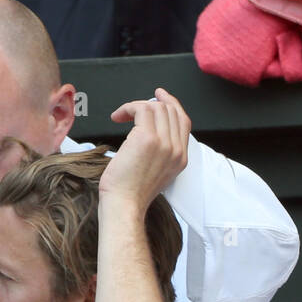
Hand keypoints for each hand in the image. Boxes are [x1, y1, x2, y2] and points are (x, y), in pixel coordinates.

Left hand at [102, 87, 190, 208]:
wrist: (125, 204)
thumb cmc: (131, 193)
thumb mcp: (155, 173)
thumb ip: (160, 153)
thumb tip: (148, 131)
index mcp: (180, 159)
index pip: (183, 121)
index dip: (172, 104)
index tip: (159, 96)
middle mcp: (176, 150)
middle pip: (171, 111)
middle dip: (151, 103)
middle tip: (133, 106)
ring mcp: (164, 143)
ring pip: (157, 108)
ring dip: (136, 106)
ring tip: (122, 116)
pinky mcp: (147, 138)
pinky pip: (141, 108)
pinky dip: (128, 108)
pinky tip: (118, 116)